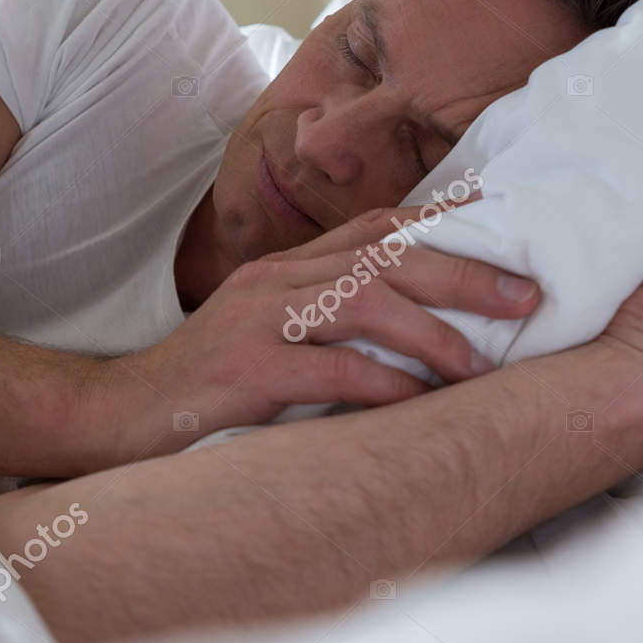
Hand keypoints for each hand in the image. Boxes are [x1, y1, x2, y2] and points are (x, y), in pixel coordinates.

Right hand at [104, 204, 540, 456]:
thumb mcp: (269, 340)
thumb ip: (329, 327)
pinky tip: (421, 404)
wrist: (114, 420)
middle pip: (386, 254)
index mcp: (285, 268)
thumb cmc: (206, 392)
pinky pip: (332, 368)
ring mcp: (257, 319)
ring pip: (365, 300)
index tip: (513, 226)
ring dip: (435, 332)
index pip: (376, 227)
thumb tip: (413, 338)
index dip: (448, 222)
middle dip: (465, 272)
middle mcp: (275, 280)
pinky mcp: (245, 370)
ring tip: (482, 367)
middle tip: (528, 296)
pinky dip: (385, 384)